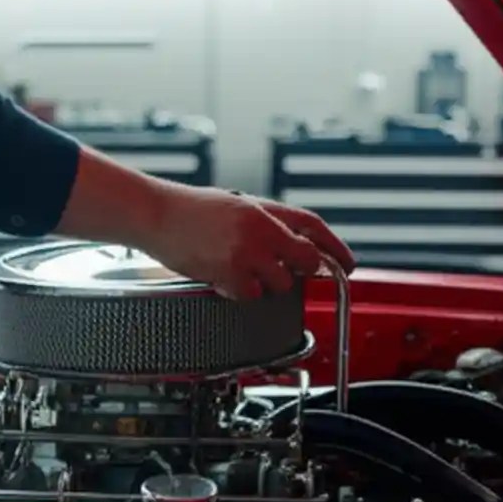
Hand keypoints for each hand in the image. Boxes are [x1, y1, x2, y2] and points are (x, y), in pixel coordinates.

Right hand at [57, 147, 354, 299]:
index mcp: (264, 209)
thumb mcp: (237, 205)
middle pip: (306, 261)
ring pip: (280, 284)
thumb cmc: (191, 210)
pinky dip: (241, 292)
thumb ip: (268, 223)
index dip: (335, 248)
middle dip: (300, 272)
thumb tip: (297, 245)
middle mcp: (260, 230)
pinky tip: (224, 277)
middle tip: (284, 271)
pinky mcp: (229, 274)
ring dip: (266, 283)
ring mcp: (246, 253)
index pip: (314, 228)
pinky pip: (252, 295)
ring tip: (241, 269)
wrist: (156, 214)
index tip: (346, 264)